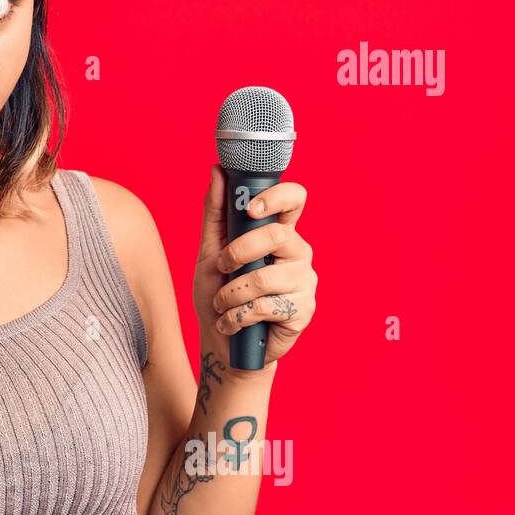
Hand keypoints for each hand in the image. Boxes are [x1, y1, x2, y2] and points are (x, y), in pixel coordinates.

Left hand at [194, 164, 317, 372]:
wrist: (223, 344)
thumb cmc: (218, 295)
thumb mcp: (209, 252)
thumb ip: (216, 213)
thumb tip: (217, 171)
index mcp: (279, 232)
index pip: (295, 199)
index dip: (277, 197)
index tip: (250, 209)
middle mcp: (297, 252)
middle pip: (277, 235)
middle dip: (238, 252)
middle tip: (222, 268)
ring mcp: (304, 281)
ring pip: (265, 277)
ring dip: (230, 294)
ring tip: (223, 305)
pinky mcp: (303, 311)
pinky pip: (266, 306)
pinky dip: (237, 317)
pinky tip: (232, 323)